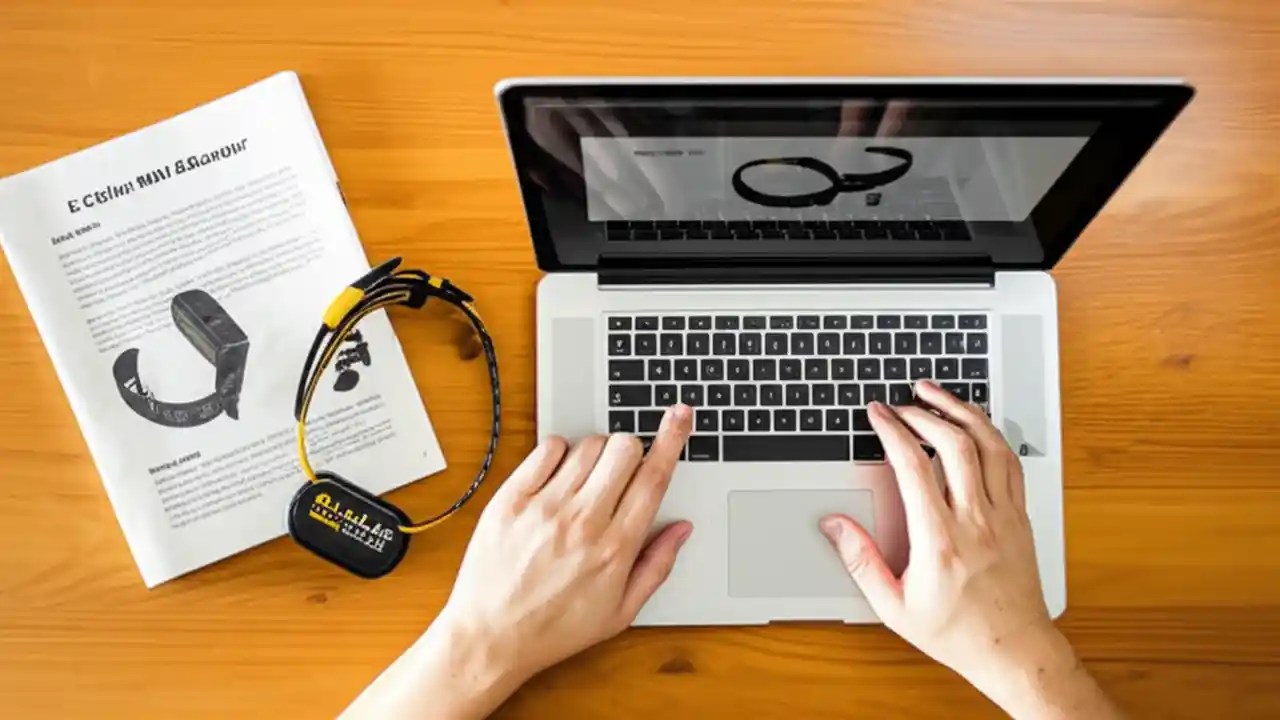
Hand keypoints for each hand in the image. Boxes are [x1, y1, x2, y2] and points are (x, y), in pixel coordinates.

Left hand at [343, 405, 693, 719]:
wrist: (490, 637)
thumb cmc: (554, 629)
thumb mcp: (620, 612)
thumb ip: (657, 565)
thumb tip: (682, 528)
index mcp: (615, 549)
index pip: (654, 477)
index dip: (673, 439)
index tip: (680, 416)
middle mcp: (582, 523)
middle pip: (624, 450)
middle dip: (632, 450)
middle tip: (622, 470)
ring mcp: (544, 508)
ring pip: (587, 445)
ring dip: (596, 453)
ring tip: (585, 482)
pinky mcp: (511, 500)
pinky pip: (546, 449)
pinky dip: (558, 452)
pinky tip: (557, 476)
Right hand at [820, 381, 1120, 718]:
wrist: (1013, 650)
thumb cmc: (956, 632)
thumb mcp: (894, 606)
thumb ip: (860, 560)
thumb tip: (835, 525)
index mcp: (939, 540)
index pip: (913, 465)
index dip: (892, 429)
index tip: (878, 413)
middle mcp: (975, 520)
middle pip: (954, 444)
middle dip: (924, 411)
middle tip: (902, 401)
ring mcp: (1003, 515)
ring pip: (989, 445)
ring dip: (962, 412)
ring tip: (938, 395)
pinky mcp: (1020, 517)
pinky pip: (1009, 462)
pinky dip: (990, 434)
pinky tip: (976, 424)